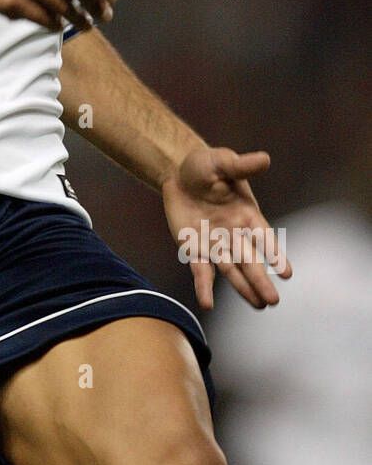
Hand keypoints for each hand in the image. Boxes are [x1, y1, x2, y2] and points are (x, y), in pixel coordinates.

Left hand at [161, 145, 291, 310]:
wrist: (178, 173)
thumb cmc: (205, 166)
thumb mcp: (222, 162)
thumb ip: (241, 166)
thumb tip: (265, 158)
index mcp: (247, 215)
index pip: (264, 237)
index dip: (275, 253)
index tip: (287, 272)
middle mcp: (235, 234)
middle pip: (250, 260)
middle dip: (260, 279)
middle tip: (273, 300)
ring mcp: (216, 245)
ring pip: (231, 271)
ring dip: (243, 288)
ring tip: (259, 305)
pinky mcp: (194, 250)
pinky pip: (201, 271)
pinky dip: (204, 287)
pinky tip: (207, 303)